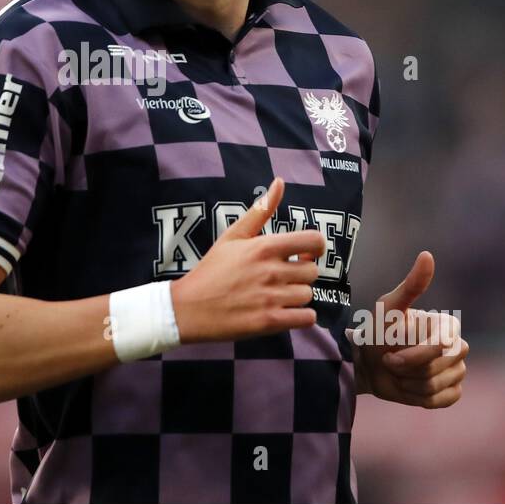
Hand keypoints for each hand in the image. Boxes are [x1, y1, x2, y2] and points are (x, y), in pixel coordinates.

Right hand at [170, 177, 326, 344]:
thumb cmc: (211, 270)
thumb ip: (261, 210)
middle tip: (281, 278)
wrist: (188, 308)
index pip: (314, 240)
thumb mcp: (233, 235)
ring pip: (308, 295)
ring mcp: (271, 298)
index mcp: (264, 247)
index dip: (316, 247)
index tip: (305, 254)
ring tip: (277, 296)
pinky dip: (300, 316)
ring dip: (297, 297)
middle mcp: (271, 271)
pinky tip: (284, 312)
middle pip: (313, 271)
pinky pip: (307, 317)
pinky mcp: (269, 322)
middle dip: (301, 274)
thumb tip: (280, 181)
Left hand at [348, 251, 467, 407]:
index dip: (413, 356)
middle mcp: (457, 346)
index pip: (440, 347)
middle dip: (408, 369)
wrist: (366, 364)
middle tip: (390, 362)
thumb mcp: (389, 308)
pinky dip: (421, 398)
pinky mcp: (452, 390)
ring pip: (439, 385)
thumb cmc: (376, 332)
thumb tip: (427, 255)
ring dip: (410, 384)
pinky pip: (444, 400)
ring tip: (398, 373)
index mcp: (447, 325)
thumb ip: (411, 285)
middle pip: (439, 368)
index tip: (389, 355)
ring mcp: (457, 369)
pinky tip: (408, 387)